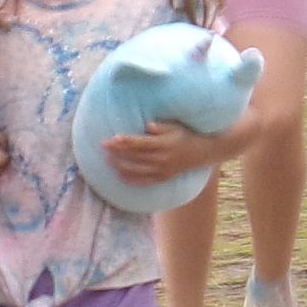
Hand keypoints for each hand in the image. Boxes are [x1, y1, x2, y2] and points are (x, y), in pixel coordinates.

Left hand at [100, 120, 223, 183]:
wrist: (202, 152)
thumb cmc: (185, 135)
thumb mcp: (175, 127)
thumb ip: (161, 127)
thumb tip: (146, 125)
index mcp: (164, 144)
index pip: (141, 143)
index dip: (126, 141)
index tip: (113, 138)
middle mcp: (162, 159)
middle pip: (135, 156)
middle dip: (118, 151)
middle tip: (103, 146)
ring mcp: (162, 170)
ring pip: (137, 170)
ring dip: (120, 166)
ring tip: (107, 161)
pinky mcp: (162, 178)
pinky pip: (144, 181)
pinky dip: (131, 179)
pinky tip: (119, 176)